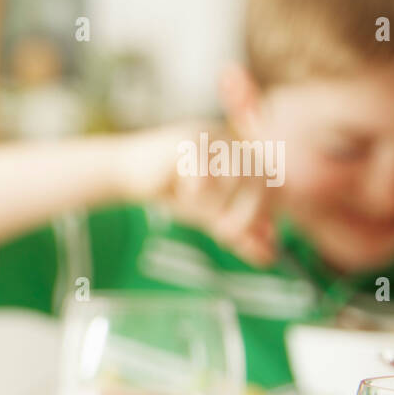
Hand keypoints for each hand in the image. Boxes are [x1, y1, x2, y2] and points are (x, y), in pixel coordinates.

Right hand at [119, 121, 277, 266]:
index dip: (265, 211)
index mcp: (240, 154)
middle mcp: (228, 141)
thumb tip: (268, 256)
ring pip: (232, 177)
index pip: (268, 182)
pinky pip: (204, 175)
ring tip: (199, 213)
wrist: (124, 173)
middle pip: (255, 179)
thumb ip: (238, 232)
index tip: (255, 237)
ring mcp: (207, 138)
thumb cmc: (169, 191)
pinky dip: (195, 191)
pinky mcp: (184, 142)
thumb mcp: (208, 216)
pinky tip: (180, 192)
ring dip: (218, 205)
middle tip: (224, 235)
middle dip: (245, 214)